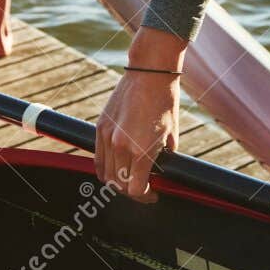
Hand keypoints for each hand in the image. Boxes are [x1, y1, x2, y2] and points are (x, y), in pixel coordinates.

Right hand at [95, 28, 185, 202]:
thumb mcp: (171, 133)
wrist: (149, 73)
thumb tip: (161, 169)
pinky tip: (114, 169)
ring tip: (128, 178)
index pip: (135, 189)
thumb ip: (164, 156)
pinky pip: (98, 158)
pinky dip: (104, 168)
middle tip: (143, 188)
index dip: (145, 196)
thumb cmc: (164, 101)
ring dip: (117, 181)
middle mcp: (121, 147)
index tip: (153, 193)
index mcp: (141, 151)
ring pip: (106, 174)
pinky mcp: (100, 127)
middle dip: (132, 191)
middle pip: (119, 185)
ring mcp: (107, 137)